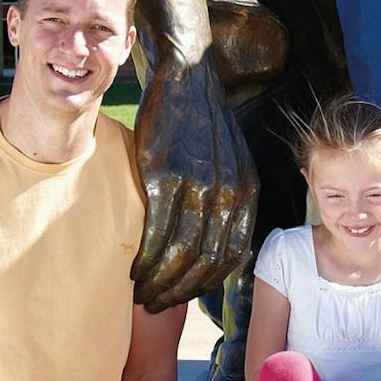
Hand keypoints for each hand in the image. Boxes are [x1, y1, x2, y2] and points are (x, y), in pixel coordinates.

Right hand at [130, 58, 258, 311]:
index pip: (233, 254)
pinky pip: (156, 230)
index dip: (208, 283)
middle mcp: (228, 192)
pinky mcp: (165, 174)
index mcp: (247, 191)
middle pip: (205, 260)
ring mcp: (197, 184)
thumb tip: (212, 242)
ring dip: (159, 281)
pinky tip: (132, 268)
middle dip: (180, 291)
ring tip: (141, 293)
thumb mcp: (231, 161)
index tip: (186, 295)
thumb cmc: (202, 123)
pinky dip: (144, 257)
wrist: (185, 75)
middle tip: (156, 305)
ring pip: (179, 251)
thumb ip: (227, 200)